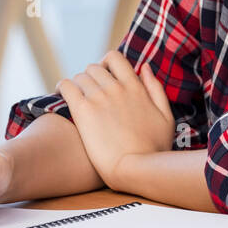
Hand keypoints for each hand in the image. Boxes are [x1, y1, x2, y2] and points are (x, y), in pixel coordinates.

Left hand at [57, 50, 175, 191]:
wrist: (135, 168)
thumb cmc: (154, 149)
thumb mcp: (166, 117)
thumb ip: (155, 89)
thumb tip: (145, 67)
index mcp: (135, 87)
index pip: (115, 58)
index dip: (106, 63)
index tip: (104, 75)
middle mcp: (116, 88)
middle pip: (94, 68)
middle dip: (90, 77)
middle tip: (87, 91)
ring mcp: (98, 98)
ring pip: (79, 76)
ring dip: (77, 84)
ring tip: (75, 97)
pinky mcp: (83, 111)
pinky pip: (66, 86)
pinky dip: (62, 87)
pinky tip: (61, 95)